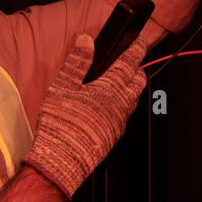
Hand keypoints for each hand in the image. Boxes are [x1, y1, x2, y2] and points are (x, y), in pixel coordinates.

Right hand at [21, 33, 149, 200]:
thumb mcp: (62, 87)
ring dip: (132, 87)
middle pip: (138, 82)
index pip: (129, 63)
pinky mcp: (114, 135)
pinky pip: (126, 114)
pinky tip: (112, 105)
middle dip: (139, 68)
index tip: (140, 40)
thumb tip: (86, 41)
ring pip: (134, 99)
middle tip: (134, 59)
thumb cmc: (61, 126)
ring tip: (124, 80)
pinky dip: (124, 103)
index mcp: (109, 90)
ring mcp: (119, 122)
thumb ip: (76, 62)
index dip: (136, 49)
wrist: (62, 161)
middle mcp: (119, 105)